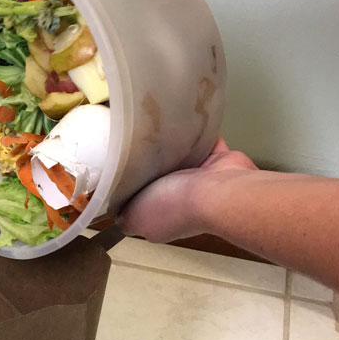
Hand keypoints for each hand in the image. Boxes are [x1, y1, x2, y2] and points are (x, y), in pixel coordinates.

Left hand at [116, 137, 256, 241]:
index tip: (120, 169)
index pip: (144, 201)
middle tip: (137, 144)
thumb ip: (125, 217)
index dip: (132, 187)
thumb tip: (119, 216)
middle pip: (162, 177)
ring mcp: (203, 181)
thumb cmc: (176, 204)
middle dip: (151, 162)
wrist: (216, 190)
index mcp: (163, 215)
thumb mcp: (137, 218)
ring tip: (158, 130)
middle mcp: (184, 199)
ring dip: (174, 147)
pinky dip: (200, 134)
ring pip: (183, 159)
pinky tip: (184, 121)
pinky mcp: (219, 162)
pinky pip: (207, 144)